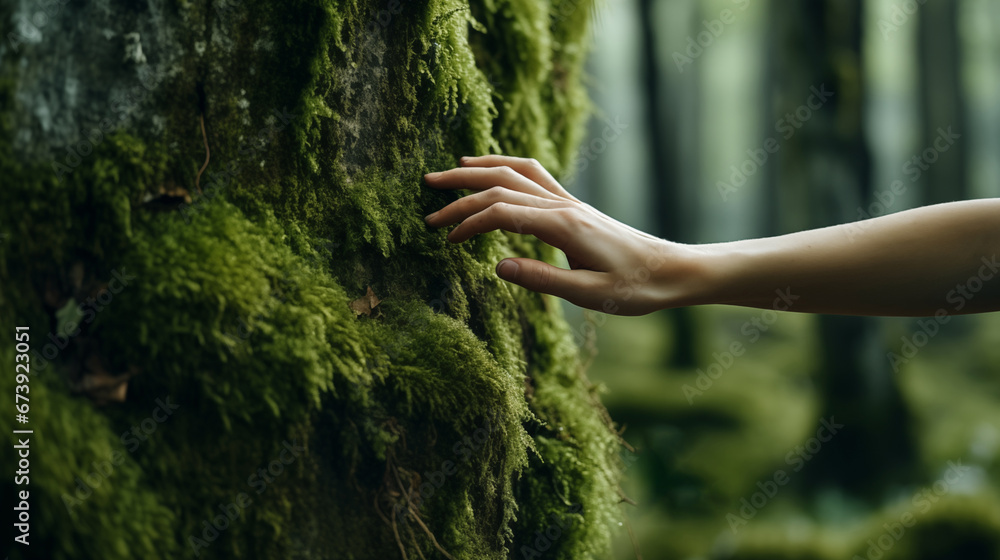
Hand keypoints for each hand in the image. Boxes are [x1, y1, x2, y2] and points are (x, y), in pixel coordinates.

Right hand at [423, 155, 705, 314]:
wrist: (671, 270)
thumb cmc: (635, 288)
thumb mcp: (589, 295)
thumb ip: (542, 280)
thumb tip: (496, 266)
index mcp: (563, 226)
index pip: (502, 211)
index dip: (468, 223)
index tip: (446, 241)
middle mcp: (564, 206)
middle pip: (501, 184)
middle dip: (461, 192)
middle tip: (427, 203)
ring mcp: (569, 201)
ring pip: (516, 171)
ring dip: (479, 170)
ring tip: (447, 173)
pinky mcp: (574, 205)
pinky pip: (534, 174)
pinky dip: (506, 167)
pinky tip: (491, 173)